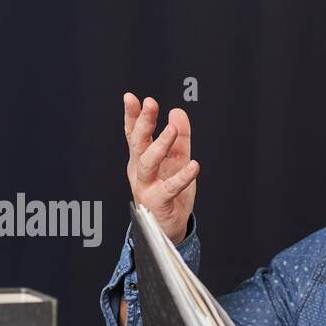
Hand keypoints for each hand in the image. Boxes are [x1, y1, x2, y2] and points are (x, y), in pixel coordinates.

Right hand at [123, 92, 197, 244]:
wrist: (169, 229)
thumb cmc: (171, 194)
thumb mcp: (177, 160)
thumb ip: (180, 138)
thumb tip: (178, 111)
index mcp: (140, 159)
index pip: (134, 134)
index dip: (132, 116)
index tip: (131, 97)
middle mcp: (139, 171)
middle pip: (137, 143)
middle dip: (143, 122)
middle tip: (150, 103)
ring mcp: (146, 187)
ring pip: (148, 163)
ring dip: (160, 145)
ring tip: (172, 129)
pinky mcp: (158, 202)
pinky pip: (170, 188)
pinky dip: (182, 177)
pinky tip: (194, 166)